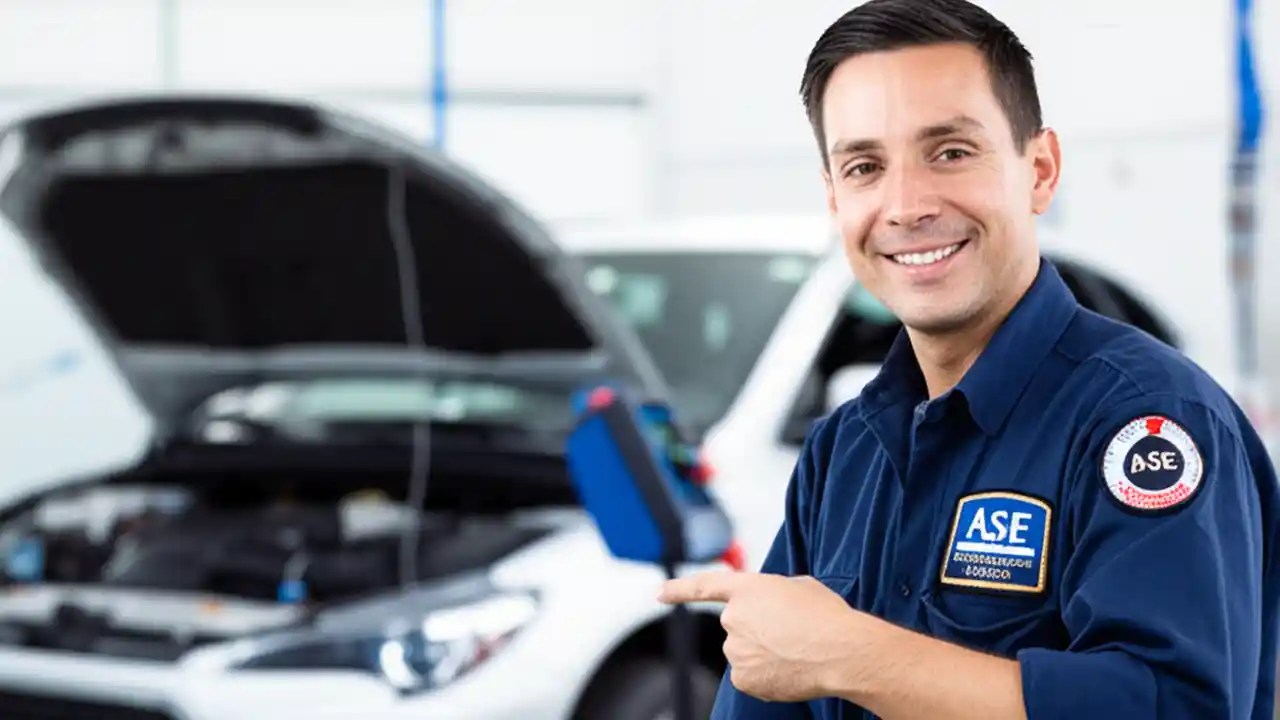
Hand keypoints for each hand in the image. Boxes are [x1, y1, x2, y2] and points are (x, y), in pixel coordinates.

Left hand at [658, 571, 871, 701]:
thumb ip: (773, 593)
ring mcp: (735, 650)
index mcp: (747, 588)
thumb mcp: (799, 587)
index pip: (704, 586)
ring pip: (744, 653)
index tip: (659, 594)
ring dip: (763, 653)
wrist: (839, 650)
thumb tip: (771, 609)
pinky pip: (750, 676)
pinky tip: (789, 669)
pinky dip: (766, 676)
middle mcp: (733, 618)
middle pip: (737, 626)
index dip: (679, 590)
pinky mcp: (742, 678)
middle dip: (757, 630)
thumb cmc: (826, 616)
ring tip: (795, 651)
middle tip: (790, 634)